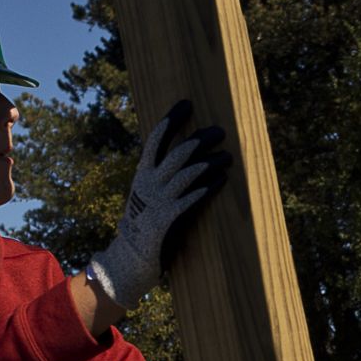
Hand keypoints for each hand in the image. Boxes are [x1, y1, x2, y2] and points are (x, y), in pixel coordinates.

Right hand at [85, 101, 232, 306]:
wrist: (132, 257)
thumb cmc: (145, 223)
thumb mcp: (147, 194)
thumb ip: (161, 175)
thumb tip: (187, 155)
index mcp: (142, 173)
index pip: (156, 138)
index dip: (172, 119)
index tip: (187, 103)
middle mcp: (149, 183)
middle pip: (179, 152)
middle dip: (202, 138)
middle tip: (220, 132)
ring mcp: (159, 200)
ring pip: (190, 172)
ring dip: (211, 162)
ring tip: (228, 157)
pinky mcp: (170, 218)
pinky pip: (193, 197)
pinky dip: (209, 186)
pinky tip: (222, 179)